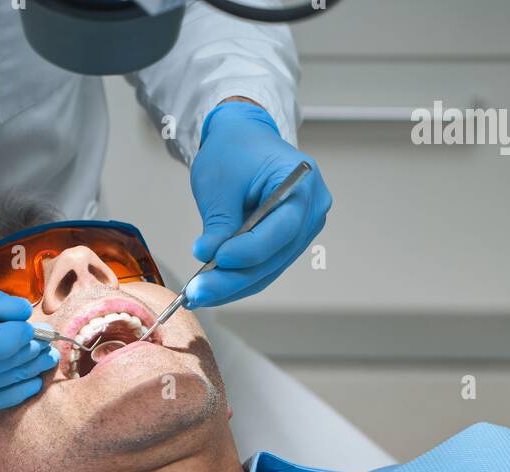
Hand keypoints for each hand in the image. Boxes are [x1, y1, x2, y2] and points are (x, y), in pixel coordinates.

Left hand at [187, 101, 331, 307]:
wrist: (243, 138)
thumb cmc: (235, 149)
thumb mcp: (221, 183)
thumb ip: (220, 223)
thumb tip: (208, 257)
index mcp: (303, 182)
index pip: (280, 229)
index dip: (248, 251)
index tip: (216, 260)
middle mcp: (312, 211)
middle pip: (273, 258)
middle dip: (232, 278)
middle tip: (196, 292)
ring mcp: (302, 230)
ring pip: (266, 270)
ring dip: (231, 287)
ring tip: (197, 295)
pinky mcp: (286, 244)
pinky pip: (263, 268)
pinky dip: (236, 280)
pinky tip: (210, 290)